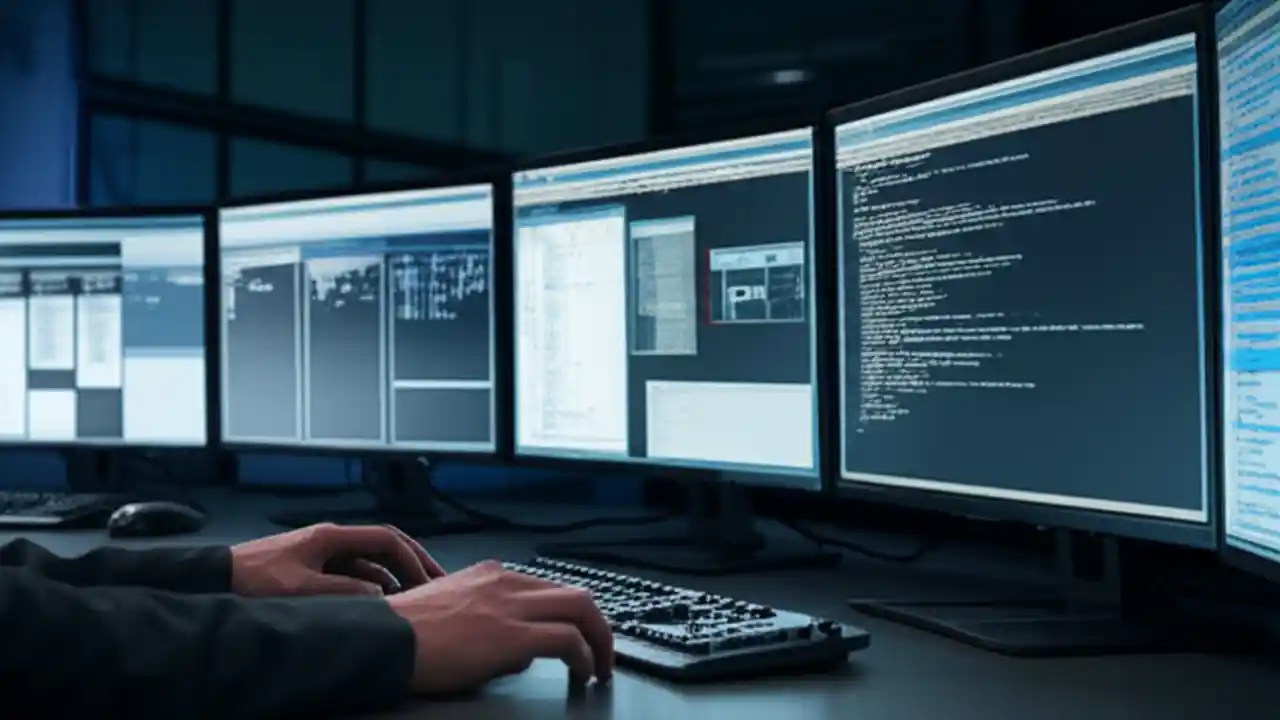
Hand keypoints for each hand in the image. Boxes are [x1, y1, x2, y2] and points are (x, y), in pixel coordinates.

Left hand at [230, 523, 445, 597]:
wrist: (220, 576)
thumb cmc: (255, 578)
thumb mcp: (301, 587)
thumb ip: (344, 590)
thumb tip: (381, 596)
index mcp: (331, 536)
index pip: (385, 538)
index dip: (410, 558)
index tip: (427, 579)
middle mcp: (332, 538)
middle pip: (384, 544)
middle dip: (413, 561)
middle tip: (437, 581)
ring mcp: (325, 551)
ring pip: (372, 559)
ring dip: (396, 574)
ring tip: (416, 595)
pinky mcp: (316, 565)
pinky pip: (356, 571)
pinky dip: (375, 583)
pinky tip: (384, 600)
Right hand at [387, 561, 613, 693]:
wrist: (382, 641)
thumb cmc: (403, 634)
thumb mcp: (450, 609)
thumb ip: (487, 618)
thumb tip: (518, 649)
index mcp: (489, 575)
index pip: (546, 588)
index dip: (568, 614)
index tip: (577, 633)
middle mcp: (505, 582)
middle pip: (574, 594)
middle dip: (596, 624)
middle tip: (601, 650)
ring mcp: (511, 606)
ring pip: (581, 609)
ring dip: (599, 641)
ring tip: (599, 667)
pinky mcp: (513, 635)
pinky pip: (568, 640)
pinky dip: (585, 657)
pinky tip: (583, 674)